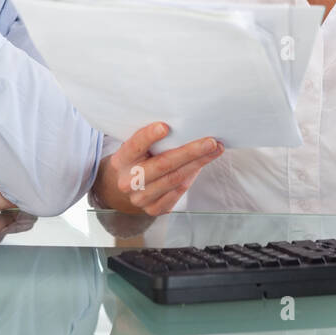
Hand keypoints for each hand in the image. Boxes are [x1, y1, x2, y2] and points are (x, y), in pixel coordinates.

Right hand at [94, 122, 222, 215]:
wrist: (126, 186)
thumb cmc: (137, 159)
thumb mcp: (135, 147)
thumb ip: (149, 139)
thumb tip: (182, 126)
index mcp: (121, 160)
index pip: (134, 146)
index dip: (149, 136)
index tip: (165, 127)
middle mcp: (128, 181)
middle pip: (163, 165)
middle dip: (190, 152)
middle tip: (210, 142)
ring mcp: (140, 198)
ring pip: (175, 179)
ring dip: (198, 163)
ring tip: (214, 150)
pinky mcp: (154, 209)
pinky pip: (178, 191)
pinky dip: (192, 176)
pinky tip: (202, 164)